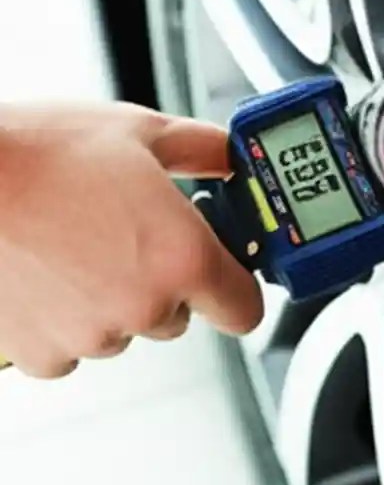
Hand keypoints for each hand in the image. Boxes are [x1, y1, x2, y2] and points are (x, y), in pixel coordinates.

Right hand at [0, 102, 262, 377]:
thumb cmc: (39, 151)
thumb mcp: (139, 130)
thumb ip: (202, 150)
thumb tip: (231, 157)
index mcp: (184, 258)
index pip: (244, 311)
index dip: (235, 291)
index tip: (223, 276)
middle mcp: (144, 306)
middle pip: (176, 317)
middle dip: (160, 283)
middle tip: (124, 236)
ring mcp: (91, 335)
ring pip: (119, 329)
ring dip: (106, 300)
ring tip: (71, 245)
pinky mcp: (40, 354)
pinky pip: (66, 348)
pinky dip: (58, 320)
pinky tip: (40, 272)